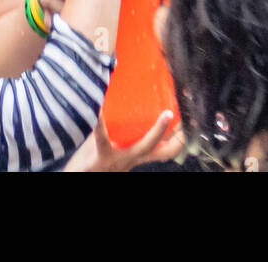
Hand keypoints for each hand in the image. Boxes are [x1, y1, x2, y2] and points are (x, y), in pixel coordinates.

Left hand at [64, 113, 185, 171]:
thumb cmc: (90, 159)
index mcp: (135, 155)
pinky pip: (102, 137)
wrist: (76, 177)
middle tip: (184, 113)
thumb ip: (115, 124)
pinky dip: (99, 121)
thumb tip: (116, 90)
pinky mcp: (101, 157)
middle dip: (176, 132)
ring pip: (144, 146)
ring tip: (167, 115)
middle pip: (162, 148)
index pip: (165, 149)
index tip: (191, 118)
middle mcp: (132, 159)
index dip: (180, 137)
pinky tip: (97, 107)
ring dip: (158, 132)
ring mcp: (119, 160)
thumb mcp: (108, 144)